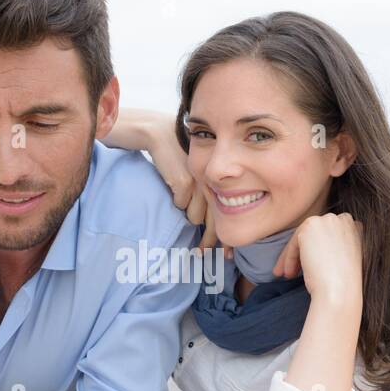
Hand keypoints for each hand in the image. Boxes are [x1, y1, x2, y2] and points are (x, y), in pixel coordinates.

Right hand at [102, 108, 216, 248]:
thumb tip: (206, 228)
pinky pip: (180, 205)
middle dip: (210, 241)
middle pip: (214, 222)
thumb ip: (204, 199)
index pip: (226, 217)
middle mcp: (215, 184)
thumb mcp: (196, 178)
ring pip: (195, 217)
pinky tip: (174, 187)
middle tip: (203, 254)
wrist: (162, 135)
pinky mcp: (186, 181)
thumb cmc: (178, 159)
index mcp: (221, 183)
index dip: (226, 238)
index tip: (228, 255)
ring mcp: (201, 183)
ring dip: (188, 214)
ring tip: (184, 202)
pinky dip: (176, 200)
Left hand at [271, 212, 363, 304]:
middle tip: (292, 272)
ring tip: (288, 275)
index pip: (330, 237)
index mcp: (356, 228)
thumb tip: (314, 249)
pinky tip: (289, 273)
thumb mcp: (345, 260)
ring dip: (292, 257)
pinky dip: (289, 258)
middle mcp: (344, 219)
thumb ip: (335, 248)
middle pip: (315, 235)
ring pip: (303, 238)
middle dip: (303, 253)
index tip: (309, 268)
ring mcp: (328, 220)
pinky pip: (294, 242)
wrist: (339, 293)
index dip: (318, 253)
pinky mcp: (311, 225)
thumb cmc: (343, 285)